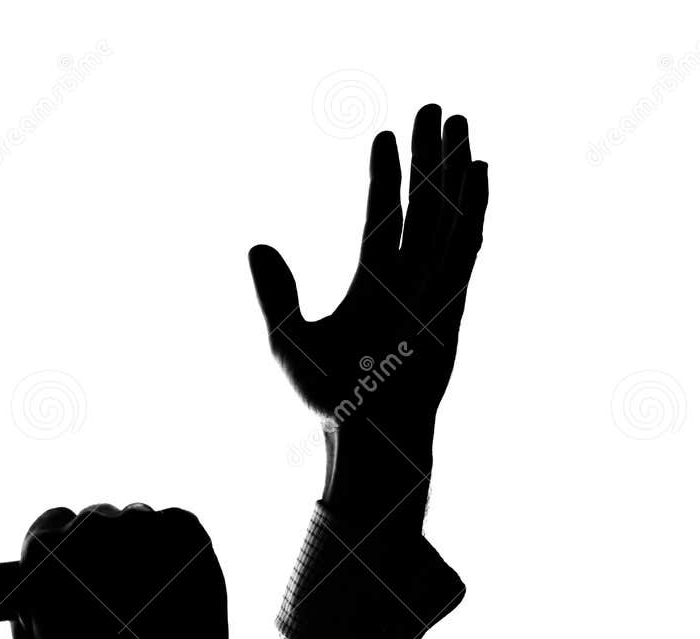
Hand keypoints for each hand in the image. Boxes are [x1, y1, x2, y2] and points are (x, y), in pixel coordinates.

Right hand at [12, 504, 229, 638]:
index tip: (80, 569)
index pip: (52, 522)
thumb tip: (29, 592)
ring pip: (137, 518)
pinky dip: (177, 547)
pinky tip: (176, 583)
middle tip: (119, 589)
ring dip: (140, 543)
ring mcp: (141, 521)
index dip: (67, 547)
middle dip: (105, 545)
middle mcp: (91, 523)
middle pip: (96, 518)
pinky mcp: (184, 527)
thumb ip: (22, 608)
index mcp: (48, 547)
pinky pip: (176, 524)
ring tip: (152, 592)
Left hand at [248, 104, 488, 525]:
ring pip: (447, 213)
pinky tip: (478, 171)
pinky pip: (465, 244)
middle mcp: (408, 279)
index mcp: (373, 282)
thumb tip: (255, 244)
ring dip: (451, 167)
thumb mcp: (288, 338)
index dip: (384, 175)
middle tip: (433, 107)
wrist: (370, 435)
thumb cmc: (329, 396)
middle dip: (427, 155)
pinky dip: (473, 206)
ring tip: (458, 121)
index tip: (384, 134)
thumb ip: (276, 291)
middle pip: (422, 203)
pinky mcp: (453, 302)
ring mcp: (434, 288)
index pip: (381, 216)